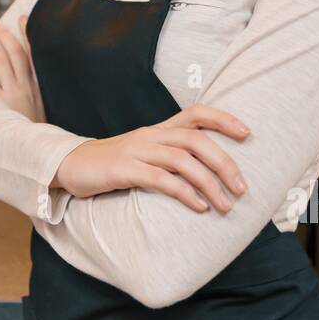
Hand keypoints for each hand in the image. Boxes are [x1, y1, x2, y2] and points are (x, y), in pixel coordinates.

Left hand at [0, 16, 44, 122]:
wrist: (34, 148)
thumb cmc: (37, 128)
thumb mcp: (44, 105)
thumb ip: (36, 87)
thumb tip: (28, 70)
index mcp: (39, 84)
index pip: (34, 52)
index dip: (28, 33)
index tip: (22, 17)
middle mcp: (26, 86)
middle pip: (15, 52)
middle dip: (4, 35)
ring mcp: (13, 94)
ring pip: (0, 62)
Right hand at [53, 105, 250, 213]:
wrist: (70, 166)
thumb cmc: (115, 164)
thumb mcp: (145, 154)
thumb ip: (172, 157)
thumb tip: (210, 173)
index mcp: (159, 130)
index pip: (196, 113)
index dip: (223, 119)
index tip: (248, 133)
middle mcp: (151, 135)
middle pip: (196, 140)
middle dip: (224, 162)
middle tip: (242, 188)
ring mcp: (136, 151)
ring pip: (182, 160)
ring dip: (209, 183)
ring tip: (225, 205)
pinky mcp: (124, 170)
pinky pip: (160, 179)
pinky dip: (184, 193)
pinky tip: (198, 207)